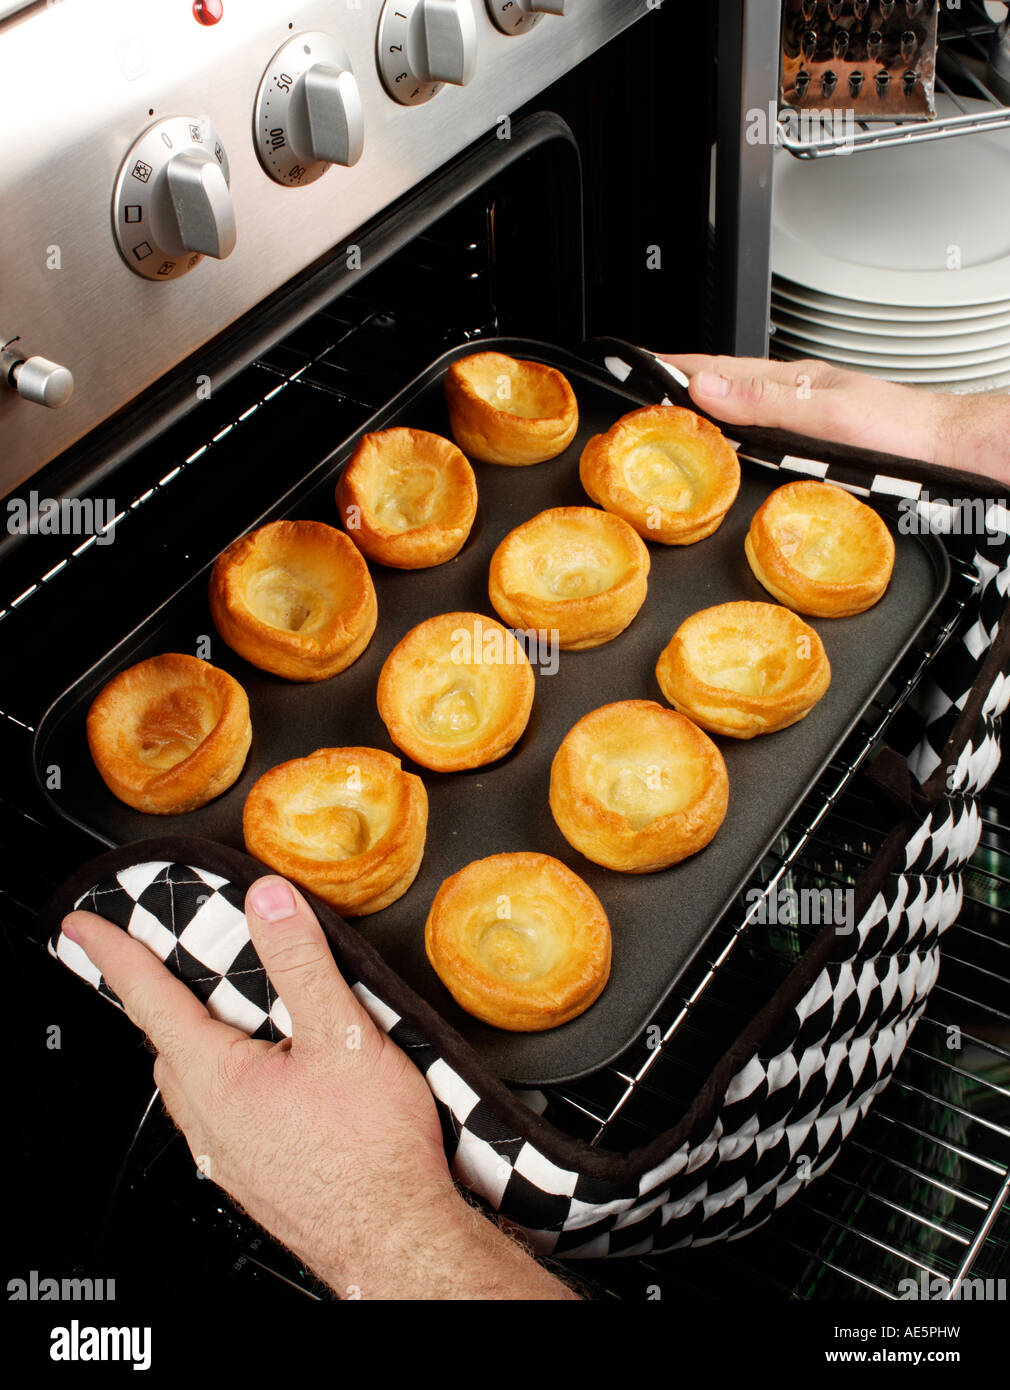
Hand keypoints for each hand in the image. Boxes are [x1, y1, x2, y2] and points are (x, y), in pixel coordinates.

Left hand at [61, 875, 576, 1300]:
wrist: (396, 1239)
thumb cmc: (372, 1153)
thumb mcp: (342, 1035)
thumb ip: (300, 961)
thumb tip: (268, 902)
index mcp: (214, 1078)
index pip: (148, 998)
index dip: (114, 954)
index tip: (82, 930)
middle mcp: (209, 1120)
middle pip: (167, 1041)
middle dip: (164, 997)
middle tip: (171, 961)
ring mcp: (228, 1154)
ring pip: (194, 1081)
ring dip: (201, 1040)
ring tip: (235, 1014)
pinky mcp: (254, 1174)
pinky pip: (222, 1113)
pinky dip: (230, 1078)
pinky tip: (274, 1078)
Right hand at [658, 353, 1009, 483]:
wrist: (942, 450)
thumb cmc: (896, 431)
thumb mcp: (824, 414)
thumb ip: (764, 403)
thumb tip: (705, 390)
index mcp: (790, 381)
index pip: (716, 368)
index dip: (672, 366)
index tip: (634, 363)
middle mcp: (794, 395)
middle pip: (722, 385)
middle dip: (677, 384)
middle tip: (638, 390)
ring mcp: (803, 415)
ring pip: (739, 407)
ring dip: (702, 407)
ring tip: (669, 412)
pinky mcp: (813, 439)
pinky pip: (758, 430)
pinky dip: (731, 431)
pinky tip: (728, 441)